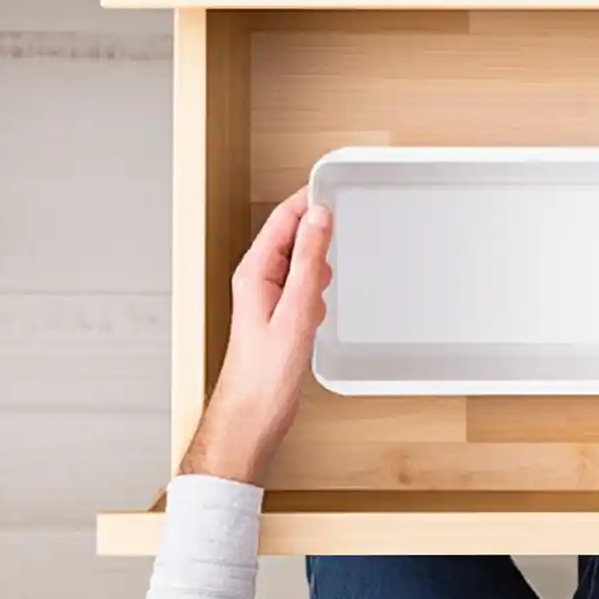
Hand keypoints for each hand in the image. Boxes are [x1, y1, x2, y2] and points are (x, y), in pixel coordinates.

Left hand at [180, 188, 331, 484]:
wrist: (252, 415)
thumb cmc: (265, 373)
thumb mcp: (296, 310)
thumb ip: (307, 261)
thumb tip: (318, 218)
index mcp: (255, 272)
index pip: (283, 220)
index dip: (307, 199)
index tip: (332, 183)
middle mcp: (258, 281)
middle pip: (289, 236)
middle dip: (316, 226)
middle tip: (345, 216)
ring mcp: (267, 299)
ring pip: (296, 261)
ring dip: (317, 257)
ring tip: (336, 258)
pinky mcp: (278, 316)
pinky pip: (300, 285)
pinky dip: (316, 284)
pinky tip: (324, 297)